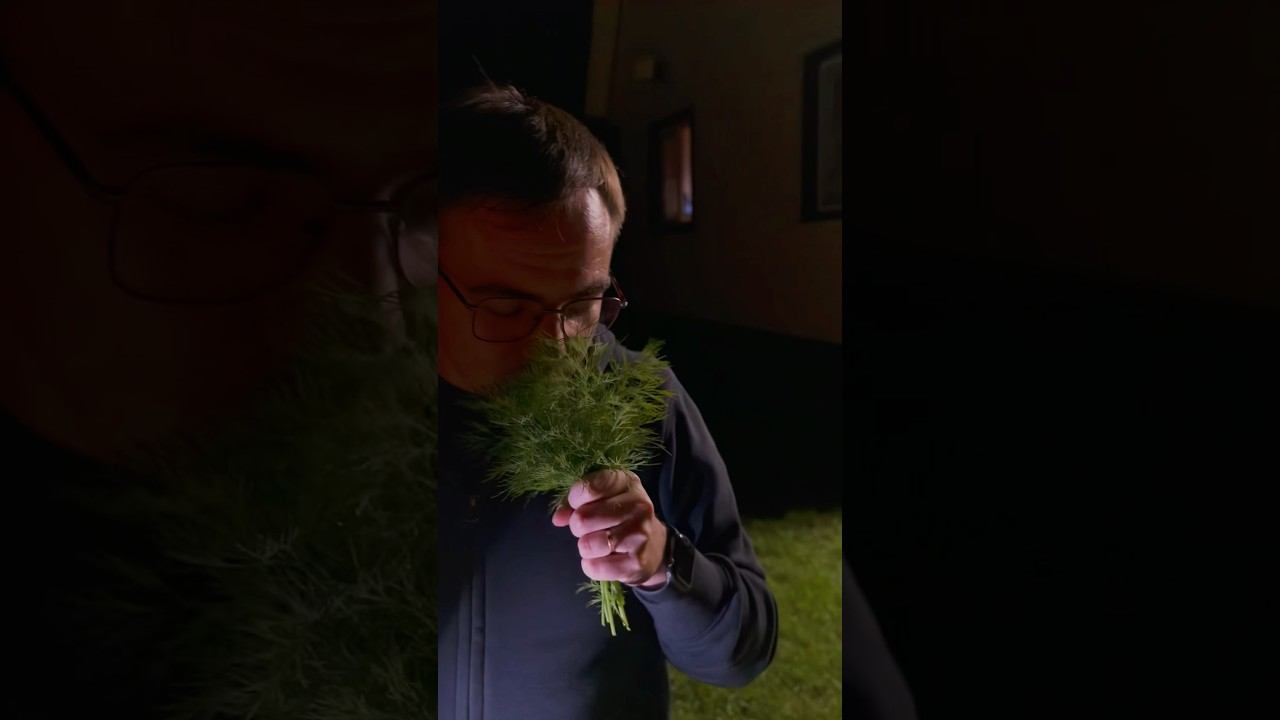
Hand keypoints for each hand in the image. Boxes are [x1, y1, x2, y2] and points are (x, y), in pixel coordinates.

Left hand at [552, 468, 668, 588]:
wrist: (655, 545)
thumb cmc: (621, 516)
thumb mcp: (603, 497)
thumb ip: (576, 502)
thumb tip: (558, 518)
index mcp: (626, 483)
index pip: (589, 488)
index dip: (575, 499)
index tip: (579, 505)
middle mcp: (638, 505)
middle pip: (583, 519)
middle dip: (578, 526)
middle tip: (590, 528)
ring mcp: (640, 534)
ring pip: (588, 544)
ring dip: (586, 547)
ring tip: (597, 544)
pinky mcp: (636, 562)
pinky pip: (594, 567)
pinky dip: (592, 566)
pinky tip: (603, 559)